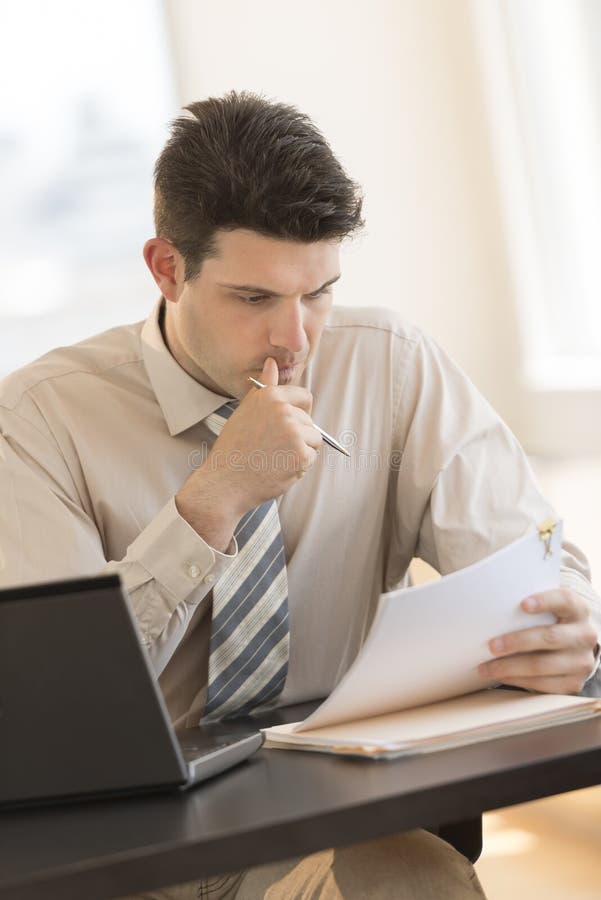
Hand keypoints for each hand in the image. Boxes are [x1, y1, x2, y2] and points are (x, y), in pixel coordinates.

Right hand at [176, 357, 320, 547]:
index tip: (287, 426)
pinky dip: (299, 466)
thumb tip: (272, 362)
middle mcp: (284, 411)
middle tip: (272, 448)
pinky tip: (278, 468)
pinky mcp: (301, 456)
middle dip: (298, 436)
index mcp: (270, 396)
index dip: (299, 412)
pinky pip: (312, 458)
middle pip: (310, 421)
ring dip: (301, 451)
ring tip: (275, 458)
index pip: (305, 397)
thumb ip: (265, 387)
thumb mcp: (245, 410)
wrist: (224, 482)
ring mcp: (294, 433)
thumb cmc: (233, 448)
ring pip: (314, 440)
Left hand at [478, 589, 598, 693]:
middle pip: (549, 637)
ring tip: (486, 667)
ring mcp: (581, 662)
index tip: (523, 604)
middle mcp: (584, 635)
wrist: (570, 649)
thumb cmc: (547, 622)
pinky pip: (542, 684)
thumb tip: (490, 603)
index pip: (564, 600)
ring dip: (509, 667)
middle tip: (491, 646)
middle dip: (517, 642)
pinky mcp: (574, 683)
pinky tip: (500, 676)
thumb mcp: (546, 610)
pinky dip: (517, 680)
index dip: (545, 601)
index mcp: (577, 609)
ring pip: (542, 665)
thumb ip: (528, 607)